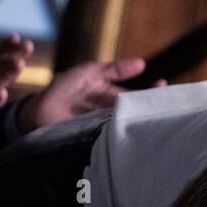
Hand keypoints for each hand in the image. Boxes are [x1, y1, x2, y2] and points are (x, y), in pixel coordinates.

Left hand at [17, 58, 156, 132]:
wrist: (36, 113)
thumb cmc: (61, 90)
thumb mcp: (88, 73)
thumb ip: (113, 69)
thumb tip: (142, 63)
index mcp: (112, 98)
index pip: (137, 96)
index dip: (152, 93)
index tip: (166, 88)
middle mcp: (112, 114)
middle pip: (136, 114)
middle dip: (151, 112)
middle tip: (169, 110)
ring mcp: (105, 130)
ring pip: (127, 129)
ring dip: (139, 128)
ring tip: (157, 126)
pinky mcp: (96, 143)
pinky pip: (112, 142)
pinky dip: (123, 142)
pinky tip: (133, 142)